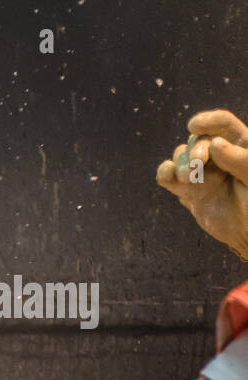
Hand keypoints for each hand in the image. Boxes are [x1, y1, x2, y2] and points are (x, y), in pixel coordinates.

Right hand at [156, 109, 247, 259]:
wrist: (247, 233)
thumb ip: (240, 160)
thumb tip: (215, 144)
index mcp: (241, 146)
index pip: (223, 124)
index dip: (208, 121)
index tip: (193, 126)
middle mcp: (219, 156)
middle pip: (198, 140)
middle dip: (194, 150)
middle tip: (196, 166)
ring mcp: (201, 173)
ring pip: (181, 156)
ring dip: (181, 164)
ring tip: (190, 179)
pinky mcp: (186, 190)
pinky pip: (167, 175)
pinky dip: (164, 173)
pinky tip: (170, 177)